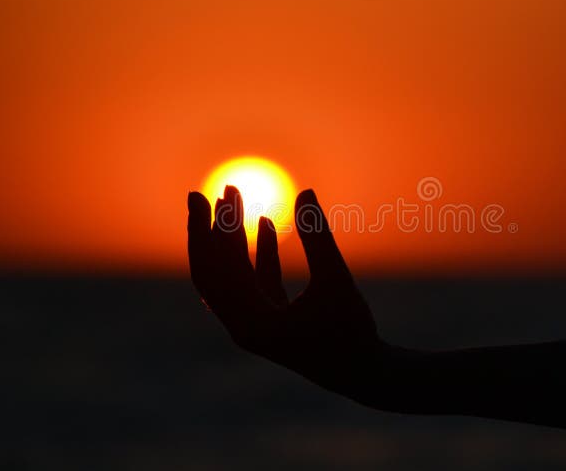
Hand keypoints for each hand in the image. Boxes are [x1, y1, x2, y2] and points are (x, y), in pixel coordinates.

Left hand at [187, 186, 380, 394]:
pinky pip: (257, 283)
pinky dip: (258, 255)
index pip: (214, 270)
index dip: (206, 230)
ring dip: (232, 240)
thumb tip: (305, 192)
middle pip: (213, 273)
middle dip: (209, 232)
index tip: (199, 196)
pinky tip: (266, 224)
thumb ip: (318, 237)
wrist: (366, 374)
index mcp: (250, 322)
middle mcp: (244, 326)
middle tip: (201, 194)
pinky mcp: (274, 321)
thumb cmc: (352, 331)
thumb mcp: (335, 279)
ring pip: (233, 276)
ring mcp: (257, 325)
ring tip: (231, 199)